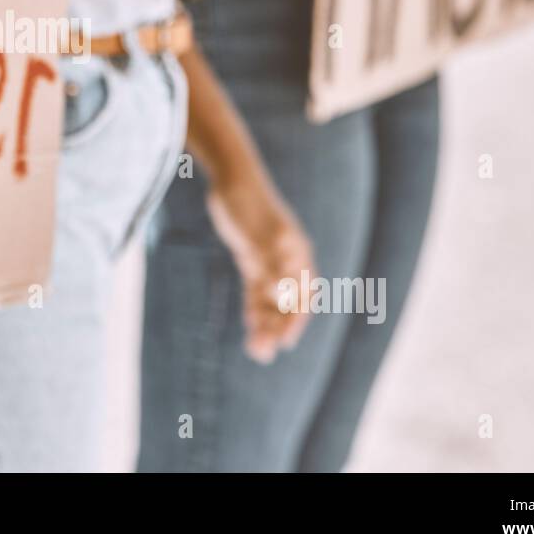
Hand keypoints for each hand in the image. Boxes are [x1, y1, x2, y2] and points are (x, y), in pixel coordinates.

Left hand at [207, 177, 314, 363]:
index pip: (302, 295)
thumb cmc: (248, 204)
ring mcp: (271, 259)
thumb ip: (270, 264)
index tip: (285, 343)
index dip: (295, 320)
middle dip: (276, 329)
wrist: (231, 179)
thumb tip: (279, 295)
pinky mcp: (254, 258)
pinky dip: (254, 308)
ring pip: (271, 299)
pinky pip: (257, 290)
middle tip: (261, 354)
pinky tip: (249, 326)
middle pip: (286, 302)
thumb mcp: (258, 235)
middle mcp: (287, 260)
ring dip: (264, 324)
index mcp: (296, 254)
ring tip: (255, 349)